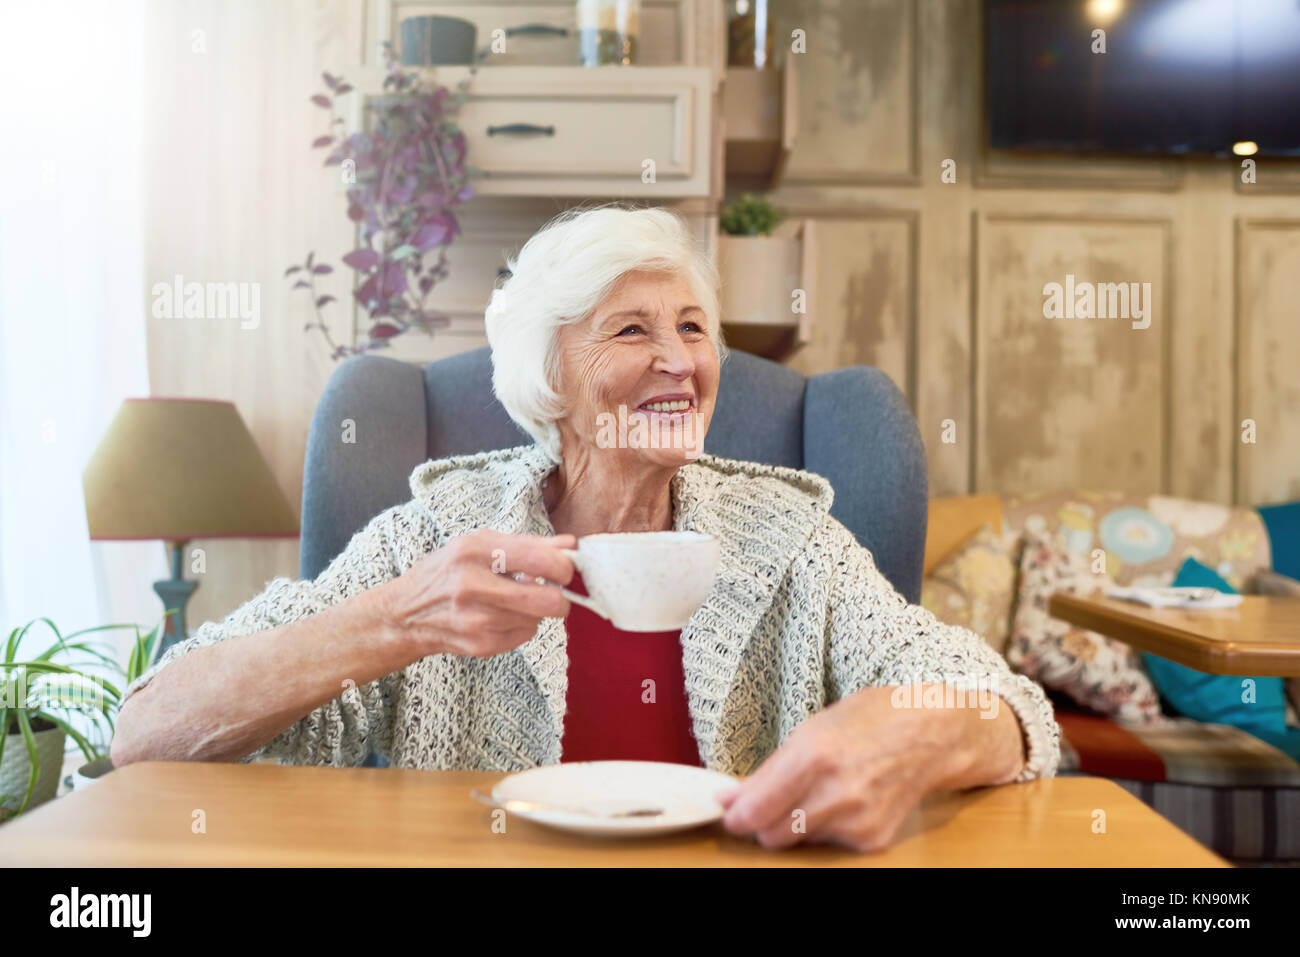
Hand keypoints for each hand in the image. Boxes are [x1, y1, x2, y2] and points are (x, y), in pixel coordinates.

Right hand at [376, 529, 576, 658]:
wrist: (406, 614)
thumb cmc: (446, 571)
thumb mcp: (480, 545)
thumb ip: (528, 544)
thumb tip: (571, 544)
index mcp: (475, 551)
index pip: (541, 560)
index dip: (564, 566)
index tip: (562, 568)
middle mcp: (473, 586)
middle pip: (548, 601)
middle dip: (559, 597)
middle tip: (550, 591)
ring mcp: (476, 620)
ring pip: (539, 619)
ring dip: (535, 610)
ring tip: (513, 600)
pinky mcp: (480, 646)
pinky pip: (525, 635)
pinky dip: (521, 625)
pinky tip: (499, 617)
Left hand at [714, 686, 978, 852]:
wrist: (931, 734)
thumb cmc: (868, 721)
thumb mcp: (810, 730)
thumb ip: (769, 771)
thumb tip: (730, 799)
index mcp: (814, 757)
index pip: (756, 810)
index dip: (735, 816)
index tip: (729, 813)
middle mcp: (835, 794)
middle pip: (772, 834)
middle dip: (764, 821)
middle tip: (772, 801)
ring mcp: (857, 821)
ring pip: (799, 842)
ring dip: (796, 824)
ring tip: (821, 791)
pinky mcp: (873, 840)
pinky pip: (829, 845)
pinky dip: (826, 828)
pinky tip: (846, 801)